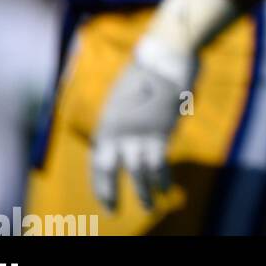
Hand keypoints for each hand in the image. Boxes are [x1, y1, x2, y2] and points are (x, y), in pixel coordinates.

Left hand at [90, 37, 192, 212]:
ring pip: (139, 172)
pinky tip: (167, 190)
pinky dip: (164, 179)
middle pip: (110, 169)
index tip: (104, 195)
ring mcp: (139, 132)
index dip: (100, 181)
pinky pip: (160, 163)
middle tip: (112, 210)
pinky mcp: (161, 131)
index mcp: (107, 121)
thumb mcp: (123, 95)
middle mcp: (119, 131)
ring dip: (144, 192)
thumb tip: (123, 136)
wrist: (165, 55)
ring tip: (151, 206)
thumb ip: (121, 118)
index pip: (98, 160)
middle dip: (110, 192)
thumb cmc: (146, 70)